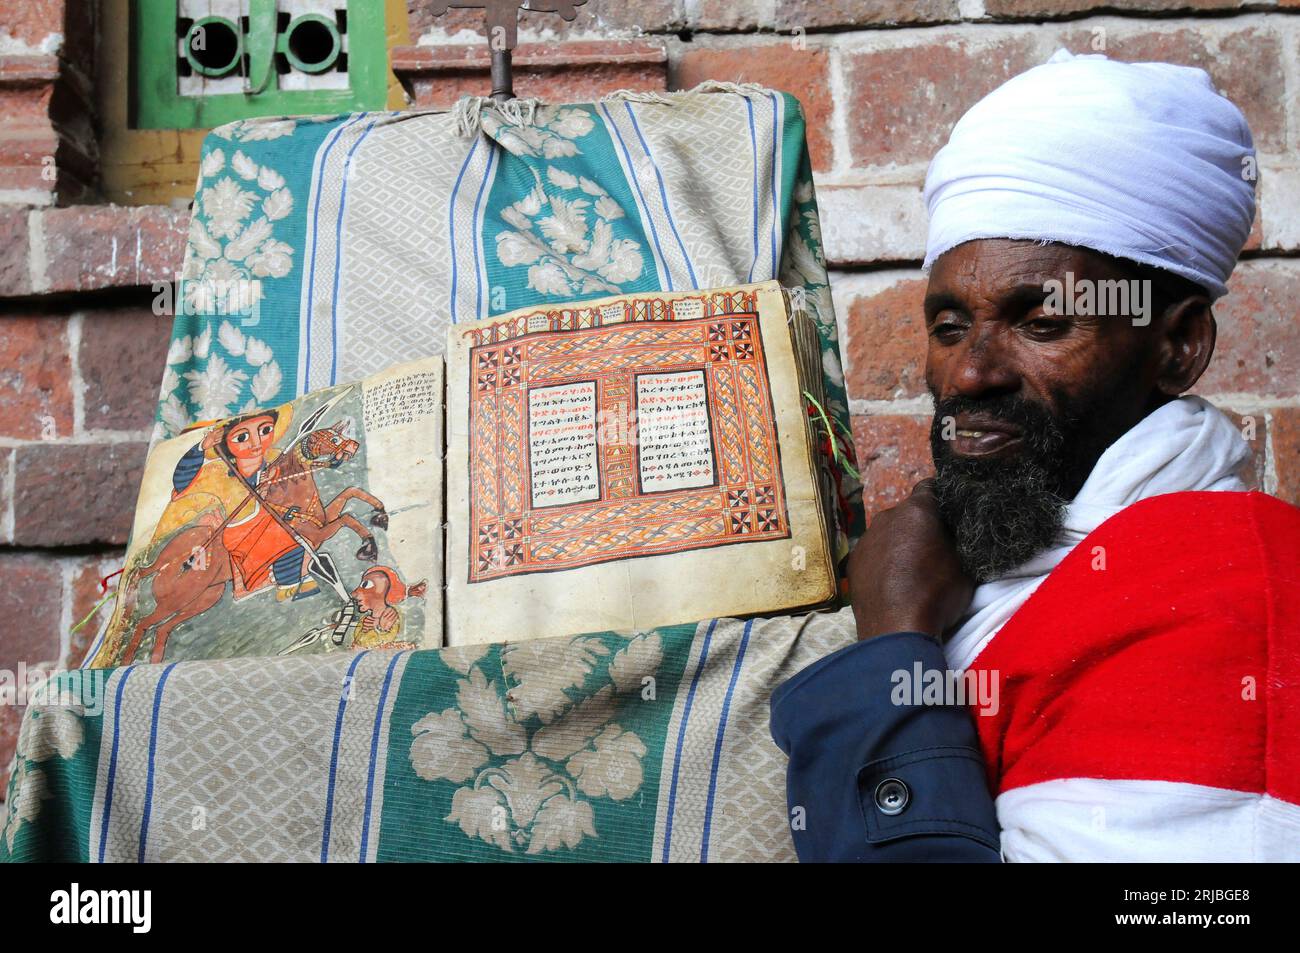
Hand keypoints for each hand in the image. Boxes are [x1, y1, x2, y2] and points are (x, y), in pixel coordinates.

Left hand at [846, 479, 974, 640]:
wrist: (895, 629)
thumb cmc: (936, 594)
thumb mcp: (964, 563)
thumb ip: (956, 539)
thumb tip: (953, 531)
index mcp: (917, 511)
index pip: (931, 488)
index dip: (942, 499)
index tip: (949, 515)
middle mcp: (887, 518)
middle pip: (907, 513)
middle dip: (920, 525)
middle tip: (934, 548)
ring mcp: (866, 540)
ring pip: (887, 533)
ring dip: (899, 544)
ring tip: (911, 571)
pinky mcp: (853, 562)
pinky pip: (873, 553)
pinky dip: (882, 561)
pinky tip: (892, 582)